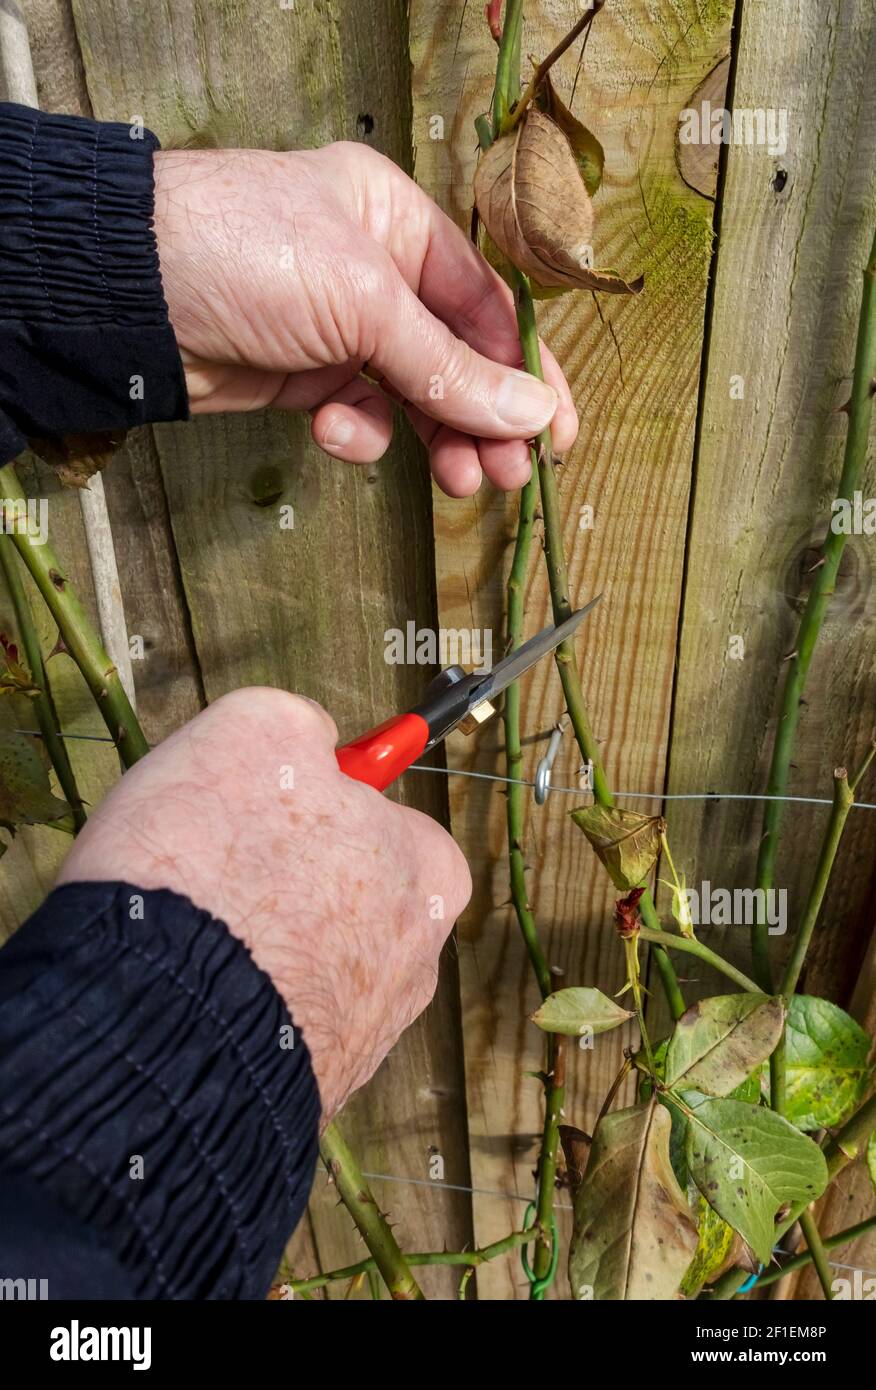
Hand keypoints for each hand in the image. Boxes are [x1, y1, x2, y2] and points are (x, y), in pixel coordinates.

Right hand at [56, 689, 470, 1119]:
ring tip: (187, 930)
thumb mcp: (255, 730)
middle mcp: (414, 967)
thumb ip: (298, 727)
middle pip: (343, 898)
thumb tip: (309, 739)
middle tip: (213, 867)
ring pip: (301, 966)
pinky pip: (262, 1027)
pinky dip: (230, 1006)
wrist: (165, 1023)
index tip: (256, 808)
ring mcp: (357, 1041)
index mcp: (432, 875)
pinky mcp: (296, 1093)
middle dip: (286, 882)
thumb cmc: (217, 867)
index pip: (380, 820)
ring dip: (254, 948)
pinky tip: (183, 987)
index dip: (308, 805)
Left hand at [152, 143, 577, 495]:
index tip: (555, 430)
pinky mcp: (303, 377)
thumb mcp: (362, 301)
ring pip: (413, 395)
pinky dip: (358, 435)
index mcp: (398, 222)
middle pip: (456, 356)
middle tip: (510, 475)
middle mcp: (374, 272)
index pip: (487, 303)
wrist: (127, 296)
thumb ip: (447, 365)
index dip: (527, 369)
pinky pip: (358, 415)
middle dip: (485, 417)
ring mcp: (337, 327)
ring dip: (436, 438)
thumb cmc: (243, 252)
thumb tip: (529, 411)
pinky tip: (337, 435)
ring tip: (458, 480)